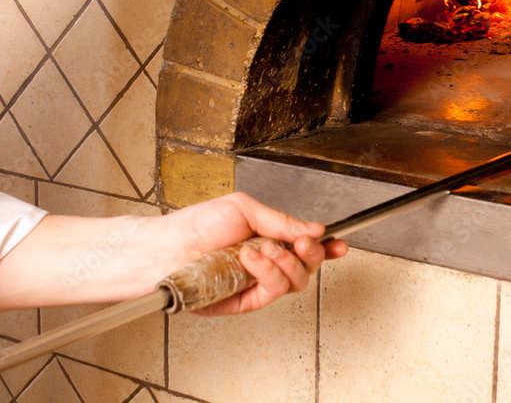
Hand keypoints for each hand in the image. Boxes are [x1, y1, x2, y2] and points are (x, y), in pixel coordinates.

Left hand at [163, 192, 347, 315]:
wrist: (169, 249)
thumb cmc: (197, 226)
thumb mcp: (244, 209)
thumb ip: (282, 221)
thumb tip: (314, 229)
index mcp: (269, 237)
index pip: (306, 244)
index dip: (328, 246)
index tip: (340, 243)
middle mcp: (268, 262)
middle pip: (309, 265)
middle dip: (312, 253)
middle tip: (302, 243)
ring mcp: (258, 283)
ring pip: (296, 281)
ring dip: (285, 262)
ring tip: (262, 248)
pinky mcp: (248, 301)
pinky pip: (273, 291)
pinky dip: (267, 272)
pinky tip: (251, 258)